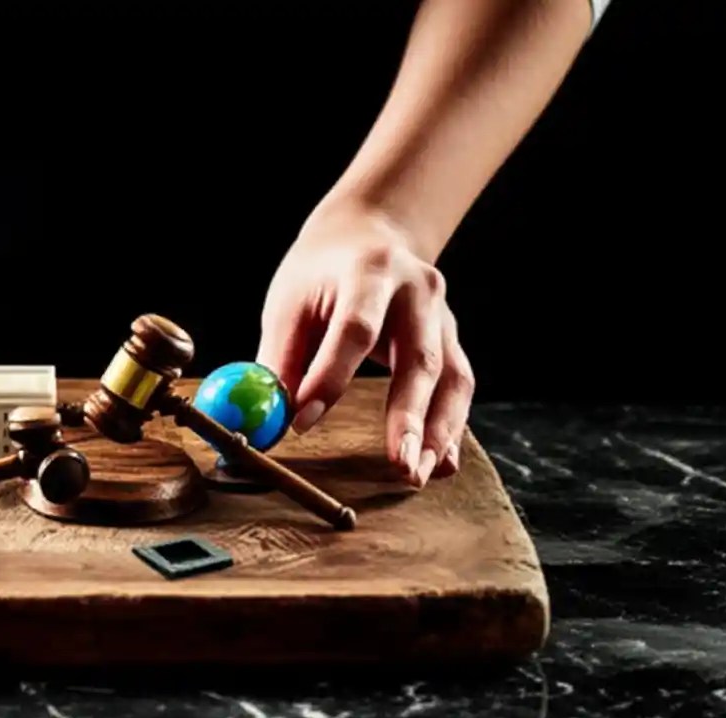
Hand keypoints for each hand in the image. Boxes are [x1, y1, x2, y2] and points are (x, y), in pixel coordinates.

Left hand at [255, 202, 474, 486]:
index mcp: (369, 271)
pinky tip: (438, 462)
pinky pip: (459, 386)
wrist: (370, 235)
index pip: (354, 329)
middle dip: (408, 416)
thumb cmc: (321, 274)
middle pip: (418, 357)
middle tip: (398, 465)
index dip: (329, 377)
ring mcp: (443, 315)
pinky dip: (450, 427)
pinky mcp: (453, 339)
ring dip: (437, 431)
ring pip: (451, 377)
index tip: (303, 421)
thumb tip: (266, 423)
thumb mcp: (290, 304)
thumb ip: (278, 362)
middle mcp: (417, 290)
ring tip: (417, 474)